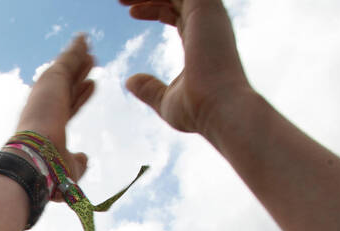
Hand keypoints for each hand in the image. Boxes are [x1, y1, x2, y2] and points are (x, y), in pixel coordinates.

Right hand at [14, 34, 94, 186]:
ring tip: (86, 45)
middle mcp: (45, 109)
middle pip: (66, 87)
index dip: (80, 97)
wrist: (34, 162)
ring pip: (64, 71)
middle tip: (89, 61)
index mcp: (48, 127)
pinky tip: (84, 40)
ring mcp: (47, 95)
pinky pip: (67, 62)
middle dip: (77, 74)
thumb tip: (85, 157)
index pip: (68, 108)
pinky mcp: (51, 81)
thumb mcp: (69, 170)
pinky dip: (75, 51)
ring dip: (75, 58)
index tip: (91, 86)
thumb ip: (78, 162)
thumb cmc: (48, 174)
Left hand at [121, 0, 253, 137]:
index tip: (130, 11)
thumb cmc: (197, 111)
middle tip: (120, 0)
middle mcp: (207, 24)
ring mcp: (208, 14)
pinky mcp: (205, 7)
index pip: (176, 14)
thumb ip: (149, 88)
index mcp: (201, 40)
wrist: (219, 108)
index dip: (153, 9)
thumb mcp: (166, 100)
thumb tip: (130, 81)